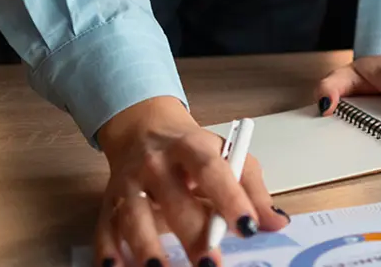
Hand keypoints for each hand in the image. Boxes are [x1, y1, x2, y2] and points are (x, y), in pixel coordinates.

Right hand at [93, 95, 286, 266]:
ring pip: (134, 215)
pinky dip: (108, 252)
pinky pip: (104, 230)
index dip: (229, 198)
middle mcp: (156, 163)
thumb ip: (252, 189)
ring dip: (146, 246)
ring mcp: (129, 183)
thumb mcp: (228, 155)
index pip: (212, 170)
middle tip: (210, 264)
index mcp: (192, 147)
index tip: (247, 227)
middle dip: (191, 233)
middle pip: (174, 198)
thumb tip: (276, 223)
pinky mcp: (109, 202)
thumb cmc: (193, 149)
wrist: (144, 128)